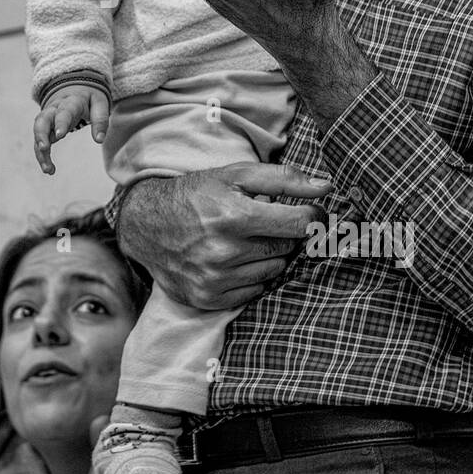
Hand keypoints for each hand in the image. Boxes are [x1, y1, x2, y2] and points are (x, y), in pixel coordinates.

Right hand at [33, 85, 110, 174]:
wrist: (74, 88)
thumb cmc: (89, 98)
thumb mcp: (100, 104)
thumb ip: (100, 120)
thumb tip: (99, 140)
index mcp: (71, 102)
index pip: (64, 111)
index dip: (61, 122)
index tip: (60, 135)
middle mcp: (55, 109)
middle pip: (43, 119)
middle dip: (41, 134)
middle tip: (44, 148)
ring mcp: (47, 118)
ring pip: (38, 132)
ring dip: (40, 150)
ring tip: (48, 169)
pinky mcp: (45, 127)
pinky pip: (39, 141)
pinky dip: (42, 155)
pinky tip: (49, 169)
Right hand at [117, 163, 333, 307]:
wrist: (146, 224)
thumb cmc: (196, 194)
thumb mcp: (236, 174)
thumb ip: (284, 178)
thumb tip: (326, 187)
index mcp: (234, 216)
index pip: (301, 224)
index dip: (313, 217)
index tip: (310, 213)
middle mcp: (224, 251)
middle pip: (288, 248)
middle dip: (284, 234)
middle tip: (265, 222)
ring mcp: (215, 279)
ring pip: (274, 270)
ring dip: (268, 255)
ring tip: (245, 240)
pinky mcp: (209, 298)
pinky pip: (255, 291)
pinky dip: (251, 275)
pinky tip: (233, 259)